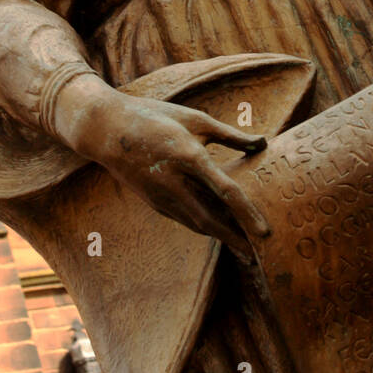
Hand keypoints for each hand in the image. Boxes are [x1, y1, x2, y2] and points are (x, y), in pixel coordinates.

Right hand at [61, 80, 270, 257]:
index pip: (225, 192)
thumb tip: (263, 142)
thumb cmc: (156, 117)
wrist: (106, 130)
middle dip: (236, 240)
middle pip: (212, 220)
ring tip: (244, 247)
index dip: (247, 214)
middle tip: (259, 255)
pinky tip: (219, 230)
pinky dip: (203, 227)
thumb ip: (230, 135)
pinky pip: (184, 218)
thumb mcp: (196, 120)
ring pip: (197, 224)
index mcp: (189, 156)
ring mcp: (161, 196)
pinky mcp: (153, 202)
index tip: (265, 232)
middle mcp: (175, 182)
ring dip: (221, 237)